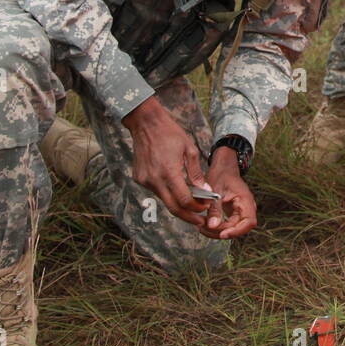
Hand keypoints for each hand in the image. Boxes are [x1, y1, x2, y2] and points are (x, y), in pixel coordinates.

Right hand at [123, 96, 210, 227]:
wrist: (146, 124)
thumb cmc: (171, 133)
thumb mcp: (190, 149)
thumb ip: (196, 172)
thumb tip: (205, 191)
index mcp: (169, 172)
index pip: (184, 199)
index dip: (196, 207)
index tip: (205, 207)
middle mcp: (154, 180)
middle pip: (172, 207)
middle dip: (188, 216)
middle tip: (199, 221)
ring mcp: (145, 180)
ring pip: (164, 200)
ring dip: (177, 204)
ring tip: (191, 205)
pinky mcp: (139, 178)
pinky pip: (155, 191)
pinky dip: (167, 193)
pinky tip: (176, 189)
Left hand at [199, 148, 257, 238]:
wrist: (223, 166)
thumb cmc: (221, 174)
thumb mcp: (215, 190)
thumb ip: (215, 209)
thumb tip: (212, 226)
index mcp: (245, 200)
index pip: (248, 222)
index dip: (236, 231)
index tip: (222, 234)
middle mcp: (246, 207)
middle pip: (239, 228)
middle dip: (222, 232)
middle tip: (204, 229)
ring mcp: (240, 211)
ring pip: (232, 228)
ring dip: (217, 231)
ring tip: (201, 227)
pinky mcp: (233, 212)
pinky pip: (227, 224)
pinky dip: (216, 227)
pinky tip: (204, 224)